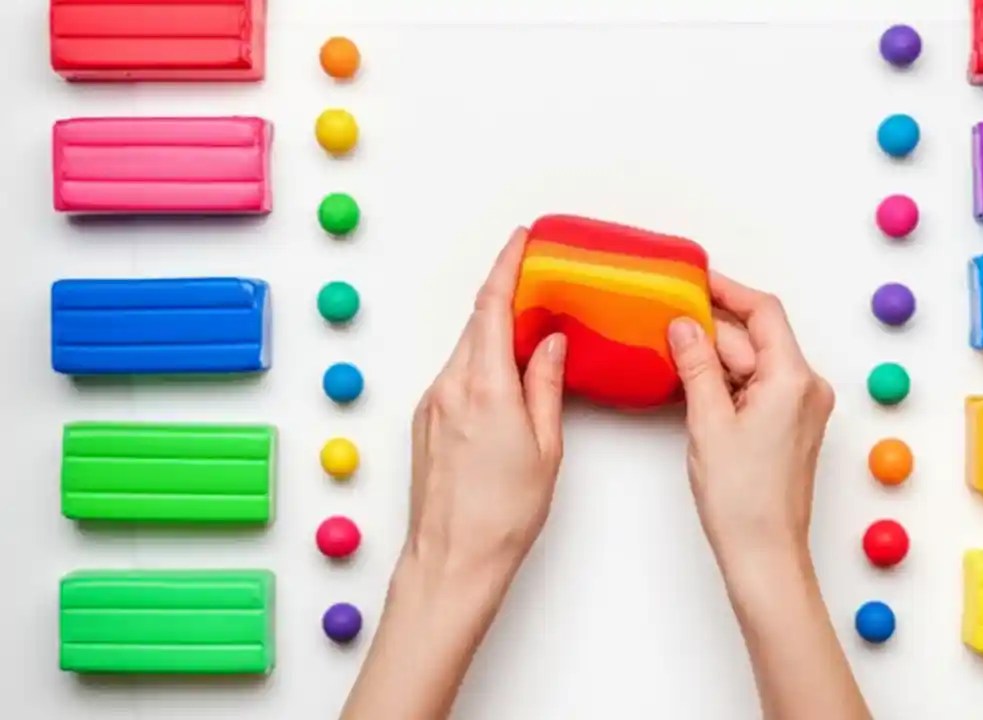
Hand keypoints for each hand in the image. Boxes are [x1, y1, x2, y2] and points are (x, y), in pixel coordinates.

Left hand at [342, 228, 565, 719]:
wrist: (452, 560)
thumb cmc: (502, 515)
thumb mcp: (545, 446)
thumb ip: (545, 384)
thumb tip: (549, 342)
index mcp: (485, 386)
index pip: (492, 307)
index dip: (507, 267)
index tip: (521, 240)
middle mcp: (450, 386)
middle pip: (477, 324)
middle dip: (505, 298)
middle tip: (538, 284)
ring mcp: (432, 404)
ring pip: (466, 351)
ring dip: (494, 335)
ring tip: (529, 334)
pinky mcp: (425, 423)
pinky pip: (456, 376)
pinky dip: (480, 364)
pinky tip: (505, 378)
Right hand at [667, 272, 869, 719]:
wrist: (765, 554)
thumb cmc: (742, 499)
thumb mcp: (708, 422)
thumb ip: (696, 365)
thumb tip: (683, 324)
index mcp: (794, 379)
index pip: (763, 312)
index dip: (727, 290)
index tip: (694, 279)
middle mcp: (806, 387)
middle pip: (755, 338)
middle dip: (712, 330)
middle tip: (664, 321)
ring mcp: (801, 408)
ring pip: (753, 363)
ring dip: (716, 358)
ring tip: (671, 354)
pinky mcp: (790, 426)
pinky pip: (756, 387)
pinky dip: (726, 382)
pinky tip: (693, 386)